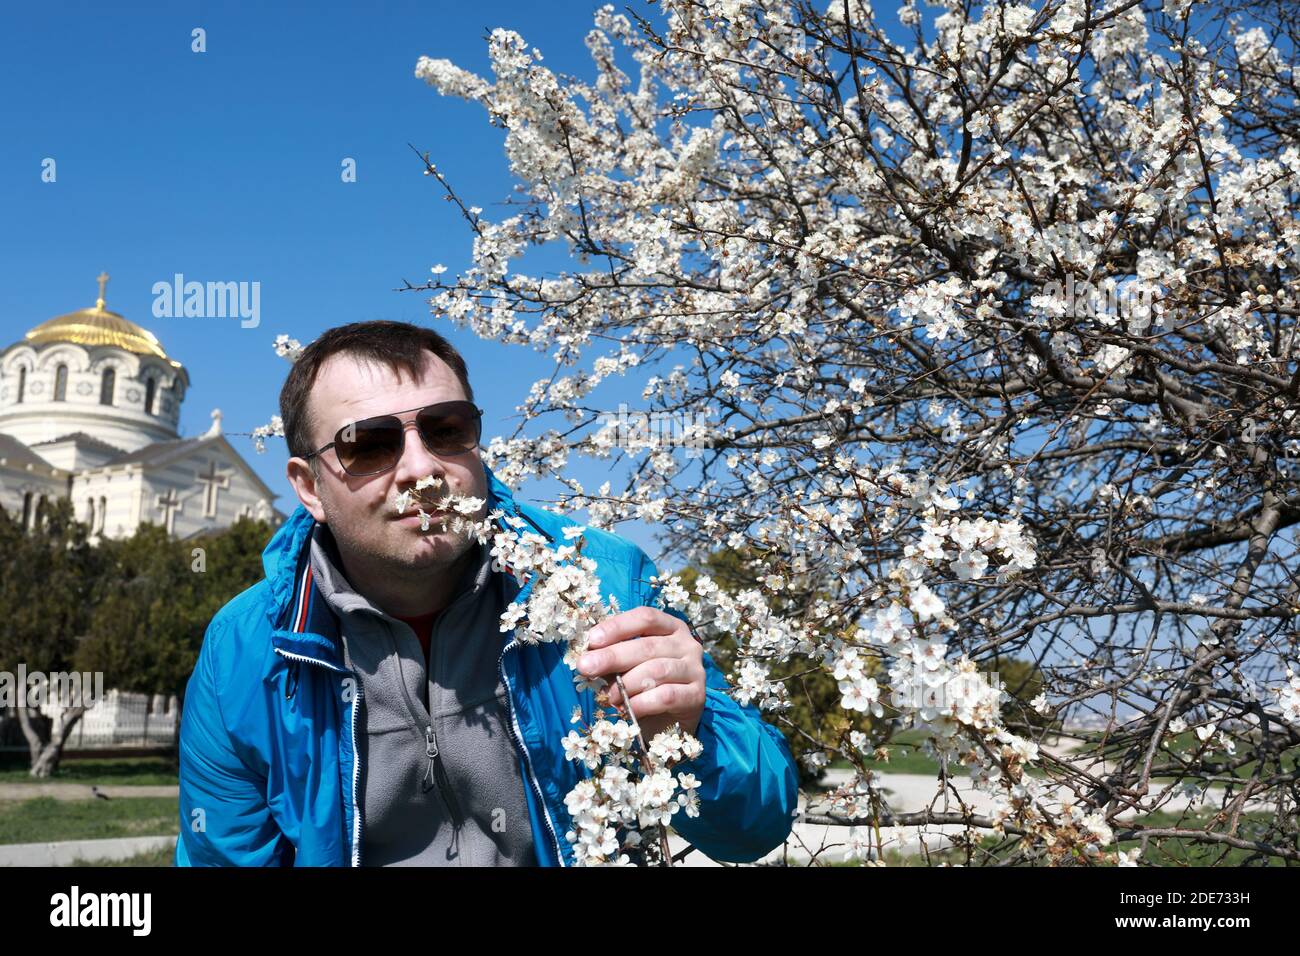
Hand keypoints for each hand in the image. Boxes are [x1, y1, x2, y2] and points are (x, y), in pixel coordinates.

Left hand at [576, 606, 706, 740]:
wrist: (669, 723)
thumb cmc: (646, 686)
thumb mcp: (629, 666)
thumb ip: (613, 658)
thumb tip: (588, 657)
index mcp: (670, 627)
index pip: (646, 618)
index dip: (618, 626)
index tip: (592, 640)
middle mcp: (687, 644)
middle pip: (647, 646)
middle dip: (613, 656)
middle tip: (586, 667)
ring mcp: (695, 670)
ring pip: (657, 671)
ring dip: (627, 684)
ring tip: (609, 696)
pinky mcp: (697, 695)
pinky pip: (666, 695)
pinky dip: (642, 702)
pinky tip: (628, 709)